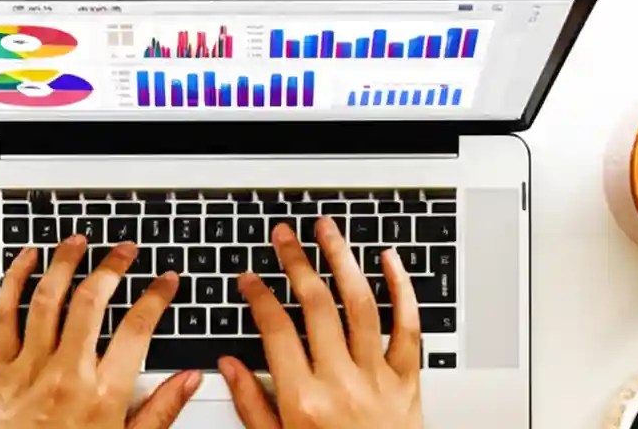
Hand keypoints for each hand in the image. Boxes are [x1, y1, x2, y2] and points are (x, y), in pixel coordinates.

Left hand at [0, 236, 201, 428]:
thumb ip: (161, 411)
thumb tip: (190, 380)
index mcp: (102, 395)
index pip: (137, 329)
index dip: (156, 297)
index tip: (166, 281)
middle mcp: (66, 376)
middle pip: (92, 303)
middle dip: (113, 267)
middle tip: (125, 250)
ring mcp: (31, 372)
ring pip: (47, 301)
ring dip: (65, 264)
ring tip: (79, 242)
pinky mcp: (1, 374)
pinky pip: (2, 318)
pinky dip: (12, 283)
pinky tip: (25, 261)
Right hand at [219, 218, 422, 428]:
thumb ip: (252, 406)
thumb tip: (228, 366)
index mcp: (303, 402)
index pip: (275, 330)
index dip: (259, 296)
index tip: (249, 277)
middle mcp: (341, 384)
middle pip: (316, 306)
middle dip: (296, 262)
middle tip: (284, 235)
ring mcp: (378, 380)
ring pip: (361, 305)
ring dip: (342, 260)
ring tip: (328, 230)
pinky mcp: (408, 384)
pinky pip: (409, 328)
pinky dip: (402, 290)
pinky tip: (390, 261)